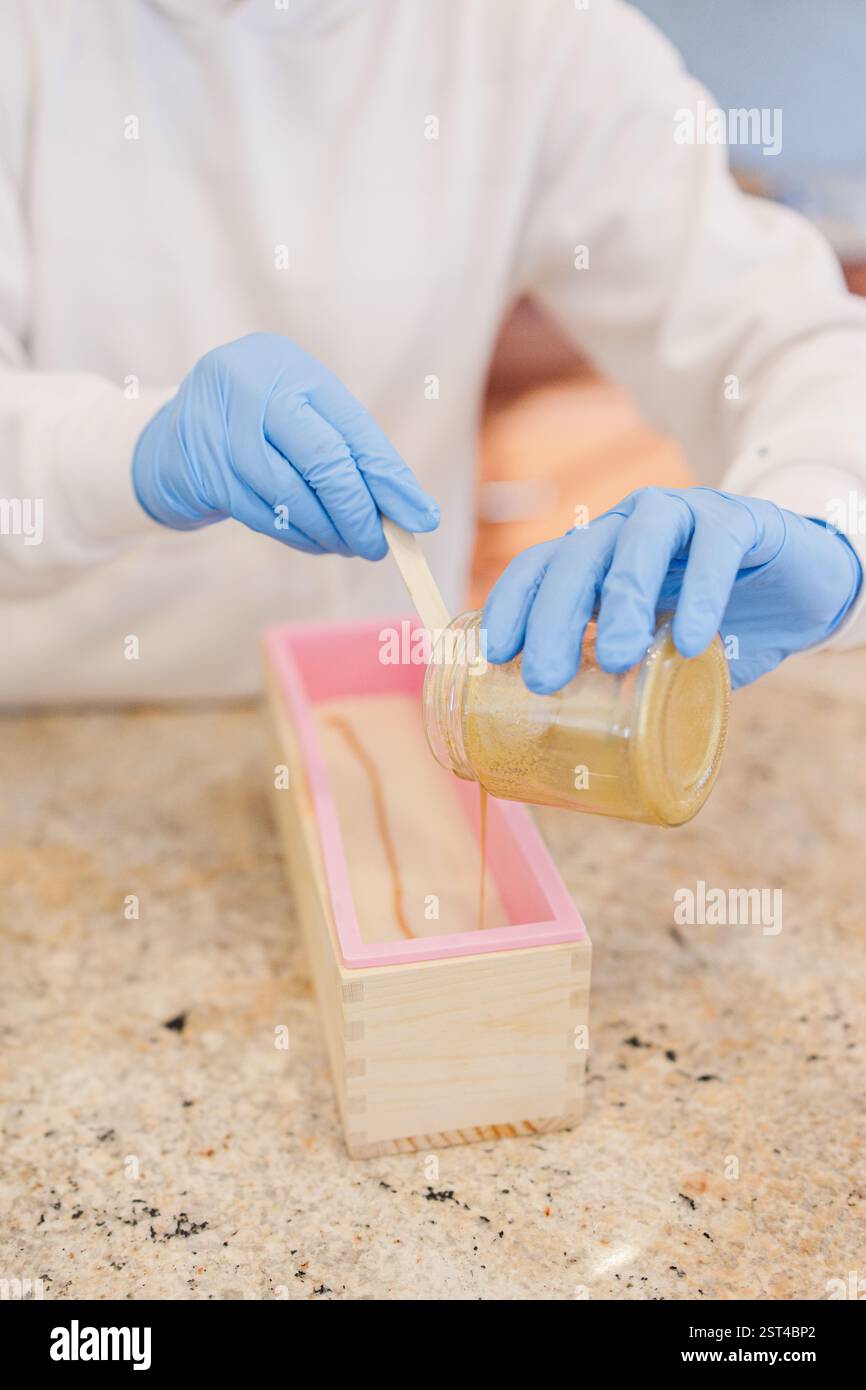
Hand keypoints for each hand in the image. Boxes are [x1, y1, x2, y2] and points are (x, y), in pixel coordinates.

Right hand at [132, 333, 437, 557]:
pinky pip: (262, 514)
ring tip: (349, 546)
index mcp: (289, 367)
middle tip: (380, 545)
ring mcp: (220, 426)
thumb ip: (347, 453)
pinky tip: (315, 543)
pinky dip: (296, 536)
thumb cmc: (256, 431)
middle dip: (358, 511)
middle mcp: (252, 386)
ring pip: (291, 494)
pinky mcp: (202, 469)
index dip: (389, 477)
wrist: (172, 441)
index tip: (420, 517)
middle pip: (323, 459)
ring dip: (327, 531)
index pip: (352, 428)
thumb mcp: (301, 421)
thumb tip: (407, 508)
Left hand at [483, 486, 861, 692]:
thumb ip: (623, 684)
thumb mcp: (658, 656)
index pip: (538, 567)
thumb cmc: (715, 625)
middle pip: (575, 558)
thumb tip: (573, 752)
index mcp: (598, 558)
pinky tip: (693, 637)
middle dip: (552, 617)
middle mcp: (628, 528)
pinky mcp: (739, 521)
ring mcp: (683, 517)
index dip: (510, 604)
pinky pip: (715, 548)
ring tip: (615, 659)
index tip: (494, 657)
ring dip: (620, 599)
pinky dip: (703, 591)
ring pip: (637, 543)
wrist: (801, 586)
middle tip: (544, 680)